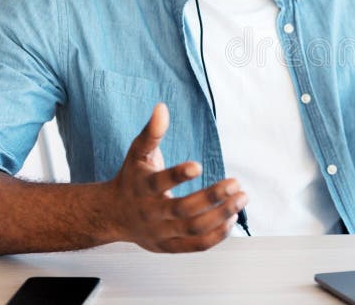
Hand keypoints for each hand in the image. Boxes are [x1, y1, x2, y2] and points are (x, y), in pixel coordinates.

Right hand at [106, 103, 246, 252]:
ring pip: (193, 229)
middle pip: (183, 209)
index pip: (159, 183)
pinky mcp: (169, 246)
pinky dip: (216, 236)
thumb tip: (162, 107)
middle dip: (212, 197)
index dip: (178, 175)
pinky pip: (196, 246)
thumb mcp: (137, 153)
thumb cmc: (131, 178)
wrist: (112, 214)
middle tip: (235, 183)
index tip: (198, 165)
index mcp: (142, 187)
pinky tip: (232, 220)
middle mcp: (151, 212)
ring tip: (241, 199)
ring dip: (220, 215)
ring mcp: (160, 232)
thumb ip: (152, 133)